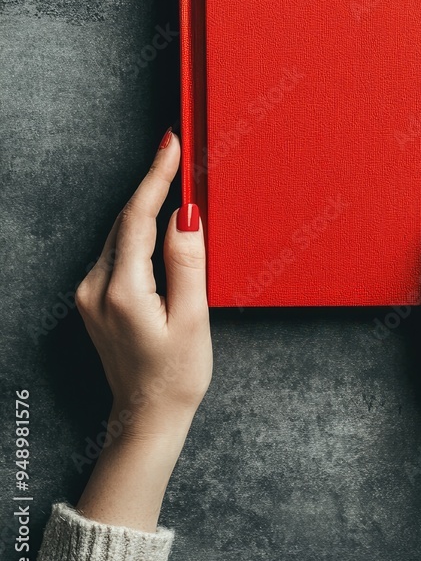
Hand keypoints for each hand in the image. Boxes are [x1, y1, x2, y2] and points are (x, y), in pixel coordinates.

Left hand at [74, 128, 211, 529]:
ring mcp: (88, 294)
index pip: (137, 217)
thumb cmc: (177, 374)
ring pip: (119, 233)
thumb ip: (186, 262)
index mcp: (121, 290)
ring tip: (171, 176)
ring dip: (144, 206)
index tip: (170, 144)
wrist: (146, 416)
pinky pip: (116, 250)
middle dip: (152, 184)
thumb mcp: (192, 318)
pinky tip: (156, 221)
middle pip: (125, 220)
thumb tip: (184, 214)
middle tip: (176, 151)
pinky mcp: (92, 299)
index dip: (156, 176)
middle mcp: (95, 287)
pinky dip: (137, 229)